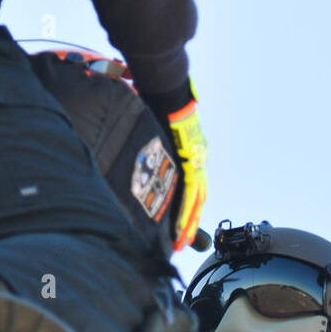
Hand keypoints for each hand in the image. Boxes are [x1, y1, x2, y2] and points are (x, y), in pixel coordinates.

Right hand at [164, 88, 206, 251]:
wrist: (168, 88)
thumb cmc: (159, 99)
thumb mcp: (156, 122)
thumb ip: (150, 134)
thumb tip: (132, 135)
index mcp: (191, 150)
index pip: (192, 183)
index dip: (187, 203)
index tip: (182, 220)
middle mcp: (198, 158)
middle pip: (197, 197)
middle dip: (190, 221)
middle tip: (184, 241)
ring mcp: (197, 161)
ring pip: (196, 201)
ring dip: (189, 224)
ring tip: (181, 243)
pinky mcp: (192, 163)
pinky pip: (190, 196)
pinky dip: (185, 214)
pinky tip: (180, 230)